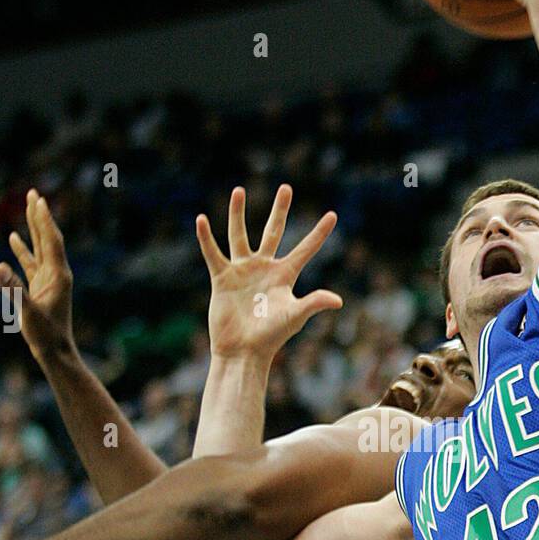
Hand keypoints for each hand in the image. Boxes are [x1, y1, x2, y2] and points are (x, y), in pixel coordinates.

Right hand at [0, 190, 74, 361]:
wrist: (55, 351)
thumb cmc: (45, 334)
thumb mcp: (27, 312)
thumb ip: (13, 290)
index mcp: (58, 275)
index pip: (51, 241)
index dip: (44, 220)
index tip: (38, 200)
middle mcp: (56, 273)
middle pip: (47, 238)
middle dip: (39, 215)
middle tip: (33, 193)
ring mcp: (48, 279)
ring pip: (39, 247)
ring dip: (33, 227)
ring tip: (27, 207)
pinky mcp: (40, 286)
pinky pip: (30, 262)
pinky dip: (22, 249)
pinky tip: (13, 238)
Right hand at [196, 185, 341, 361]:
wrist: (242, 351)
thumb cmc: (271, 337)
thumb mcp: (294, 316)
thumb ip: (313, 303)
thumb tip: (337, 301)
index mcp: (285, 275)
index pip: (306, 249)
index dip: (319, 234)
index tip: (333, 215)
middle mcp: (264, 269)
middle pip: (273, 232)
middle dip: (279, 211)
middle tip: (286, 188)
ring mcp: (243, 272)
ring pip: (240, 236)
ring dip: (238, 214)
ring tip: (238, 190)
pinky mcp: (222, 278)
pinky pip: (213, 253)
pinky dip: (206, 238)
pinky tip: (201, 220)